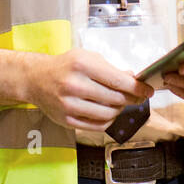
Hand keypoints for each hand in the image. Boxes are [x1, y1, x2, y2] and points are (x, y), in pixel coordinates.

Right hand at [25, 49, 153, 131]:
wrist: (36, 78)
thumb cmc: (65, 66)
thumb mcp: (88, 57)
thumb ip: (111, 68)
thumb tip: (133, 79)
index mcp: (82, 65)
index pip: (118, 80)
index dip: (137, 87)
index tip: (147, 90)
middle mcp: (74, 85)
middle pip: (115, 98)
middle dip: (132, 99)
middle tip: (138, 97)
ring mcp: (69, 105)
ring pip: (108, 113)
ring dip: (120, 109)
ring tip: (121, 103)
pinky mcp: (67, 119)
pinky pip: (97, 125)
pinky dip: (109, 120)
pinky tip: (110, 112)